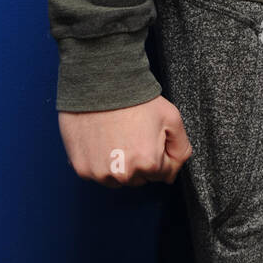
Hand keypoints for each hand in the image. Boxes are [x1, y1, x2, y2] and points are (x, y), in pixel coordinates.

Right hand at [58, 95, 192, 187]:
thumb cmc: (135, 98)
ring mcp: (100, 173)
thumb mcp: (171, 117)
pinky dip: (101, 161)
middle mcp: (124, 174)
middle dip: (142, 160)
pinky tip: (104, 140)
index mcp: (148, 163)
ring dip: (121, 165)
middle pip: (140, 178)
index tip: (152, 137)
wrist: (101, 84)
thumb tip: (172, 172)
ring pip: (118, 179)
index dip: (161, 153)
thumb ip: (180, 148)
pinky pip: (97, 173)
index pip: (164, 173)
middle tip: (135, 134)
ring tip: (119, 137)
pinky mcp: (82, 169)